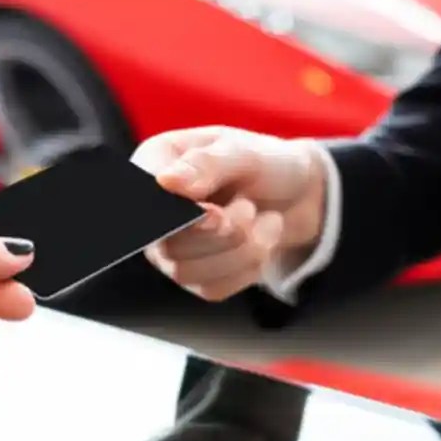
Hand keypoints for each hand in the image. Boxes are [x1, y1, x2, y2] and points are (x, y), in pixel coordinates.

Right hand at [131, 127, 326, 301]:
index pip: (143, 199)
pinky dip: (246, 269)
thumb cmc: (266, 163)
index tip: (215, 213)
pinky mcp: (194, 273)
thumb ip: (206, 164)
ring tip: (267, 221)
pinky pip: (210, 288)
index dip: (176, 216)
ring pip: (185, 272)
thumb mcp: (245, 152)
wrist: (297, 192)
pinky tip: (264, 241)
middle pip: (165, 243)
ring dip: (239, 252)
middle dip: (220, 234)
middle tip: (250, 208)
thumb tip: (164, 181)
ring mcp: (169, 244)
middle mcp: (154, 207)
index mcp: (154, 163)